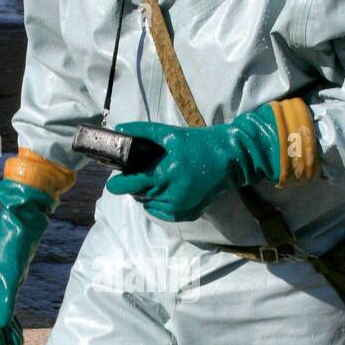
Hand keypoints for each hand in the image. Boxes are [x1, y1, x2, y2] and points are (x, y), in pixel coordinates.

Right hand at [0, 181, 52, 344]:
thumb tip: (2, 323)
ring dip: (10, 326)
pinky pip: (11, 302)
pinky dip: (15, 315)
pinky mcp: (12, 277)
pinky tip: (18, 326)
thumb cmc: (13, 247)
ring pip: (3, 309)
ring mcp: (0, 280)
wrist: (22, 223)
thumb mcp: (11, 275)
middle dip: (3, 333)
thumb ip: (6, 300)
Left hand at [106, 111, 279, 222]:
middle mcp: (172, 195)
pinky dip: (160, 202)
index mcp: (166, 174)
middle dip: (136, 184)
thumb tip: (119, 129)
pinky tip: (168, 188)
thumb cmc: (200, 144)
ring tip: (159, 178)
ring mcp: (180, 208)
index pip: (131, 185)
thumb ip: (143, 132)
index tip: (112, 181)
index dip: (118, 183)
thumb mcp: (171, 135)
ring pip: (149, 205)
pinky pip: (162, 212)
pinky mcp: (187, 214)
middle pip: (139, 195)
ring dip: (148, 194)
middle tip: (144, 171)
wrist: (231, 159)